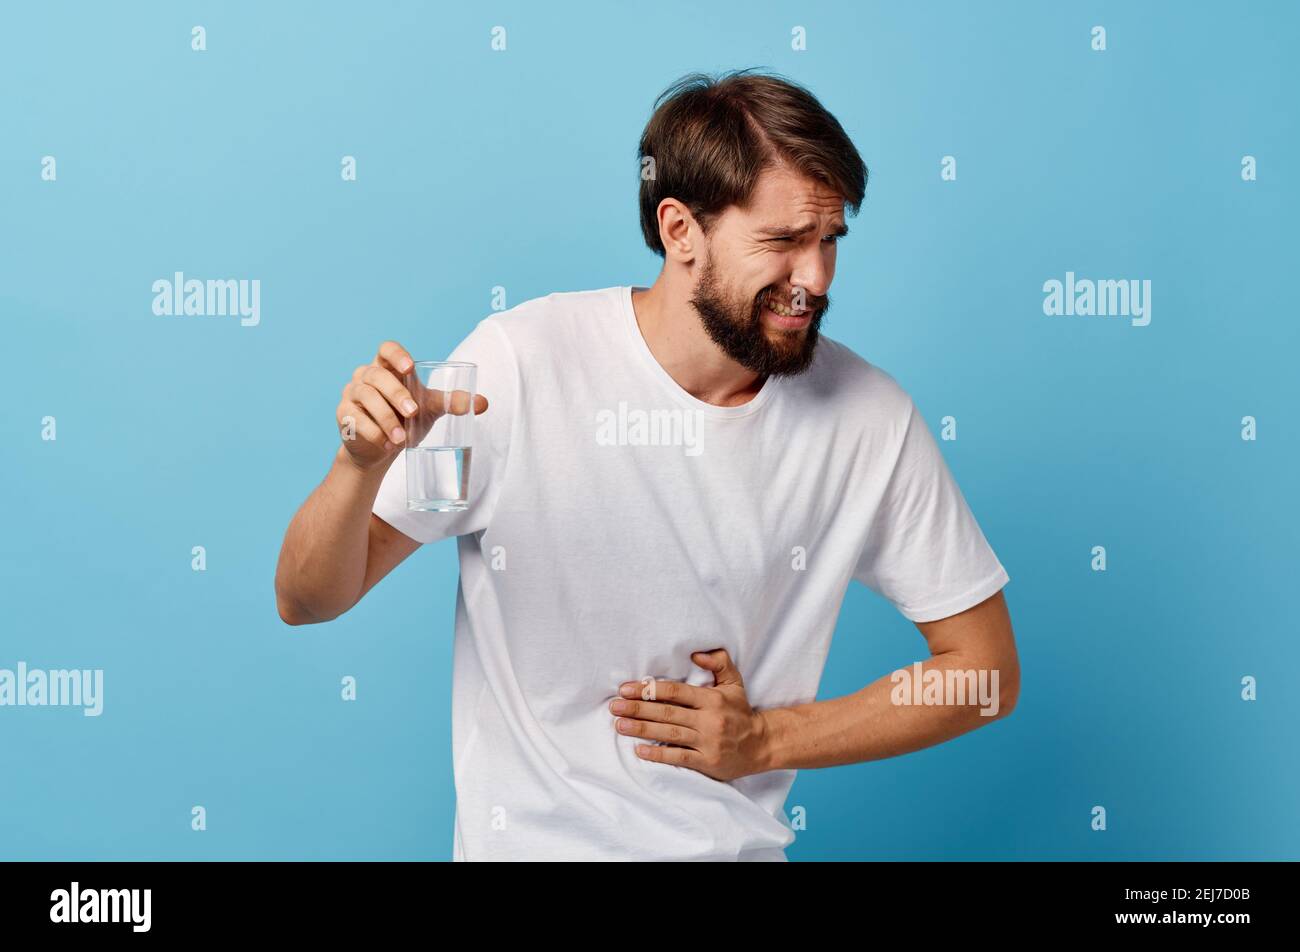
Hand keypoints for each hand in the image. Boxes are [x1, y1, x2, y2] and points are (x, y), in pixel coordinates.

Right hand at [336, 340, 487, 471]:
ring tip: (401, 439)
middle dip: (395, 394)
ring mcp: (351, 394)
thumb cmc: (407, 420)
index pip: (386, 349)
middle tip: (412, 413)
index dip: (396, 354)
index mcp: (387, 368)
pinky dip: (372, 432)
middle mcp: (366, 376)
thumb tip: (483, 403)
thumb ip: (452, 402)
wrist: (383, 449)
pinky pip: (354, 419)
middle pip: (377, 376)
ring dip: (385, 419)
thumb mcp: (430, 408)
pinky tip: (386, 444)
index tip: (409, 368)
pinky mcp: (343, 414)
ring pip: (365, 397)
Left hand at [609, 649, 769, 781]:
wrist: (762, 745)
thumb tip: (696, 654)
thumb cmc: (741, 712)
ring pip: (669, 734)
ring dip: (642, 729)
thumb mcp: (734, 683)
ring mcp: (707, 742)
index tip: (626, 689)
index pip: (675, 692)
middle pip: (667, 713)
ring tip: (619, 725)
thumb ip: (719, 663)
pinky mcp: (707, 762)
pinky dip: (658, 754)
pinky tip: (640, 751)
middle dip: (638, 709)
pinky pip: (679, 757)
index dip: (649, 690)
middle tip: (614, 706)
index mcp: (712, 698)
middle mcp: (709, 719)